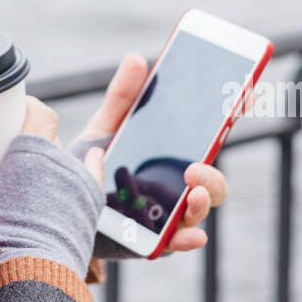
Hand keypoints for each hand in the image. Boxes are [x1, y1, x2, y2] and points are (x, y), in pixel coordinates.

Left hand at [68, 53, 228, 253]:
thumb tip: (137, 59)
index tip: (245, 94)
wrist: (55, 205)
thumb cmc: (88, 165)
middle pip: (211, 181)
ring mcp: (166, 214)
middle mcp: (175, 186)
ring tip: (193, 190)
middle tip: (196, 164)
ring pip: (199, 210)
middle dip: (212, 174)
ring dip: (204, 201)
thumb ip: (122, 97)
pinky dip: (186, 239)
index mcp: (172, 155)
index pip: (212, 138)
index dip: (232, 116)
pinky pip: (175, 243)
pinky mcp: (149, 239)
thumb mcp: (105, 127)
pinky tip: (192, 235)